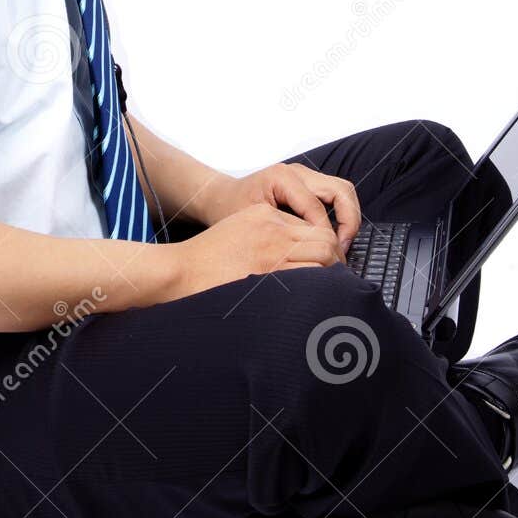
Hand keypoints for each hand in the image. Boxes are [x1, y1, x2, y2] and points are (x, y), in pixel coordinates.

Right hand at [167, 200, 345, 300]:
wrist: (179, 270)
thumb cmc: (207, 256)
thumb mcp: (240, 227)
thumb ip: (270, 232)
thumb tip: (302, 256)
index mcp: (267, 215)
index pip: (314, 227)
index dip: (329, 248)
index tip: (331, 265)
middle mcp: (273, 229)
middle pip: (324, 241)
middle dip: (337, 262)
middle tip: (338, 282)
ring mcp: (271, 252)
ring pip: (321, 260)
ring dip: (331, 277)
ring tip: (330, 294)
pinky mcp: (266, 273)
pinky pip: (305, 280)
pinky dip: (317, 290)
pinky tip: (316, 301)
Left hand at [192, 163, 361, 255]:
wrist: (218, 197)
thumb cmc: (229, 212)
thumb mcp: (251, 226)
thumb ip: (279, 238)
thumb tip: (308, 258)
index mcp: (283, 177)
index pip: (317, 209)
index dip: (326, 238)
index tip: (327, 262)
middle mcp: (297, 171)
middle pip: (341, 191)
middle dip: (348, 223)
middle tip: (342, 252)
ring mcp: (305, 174)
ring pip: (343, 190)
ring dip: (348, 218)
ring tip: (341, 246)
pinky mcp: (308, 182)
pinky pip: (334, 195)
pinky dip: (340, 214)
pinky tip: (333, 238)